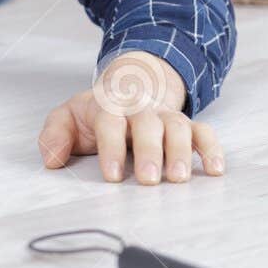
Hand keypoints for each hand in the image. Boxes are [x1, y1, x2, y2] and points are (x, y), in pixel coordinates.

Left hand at [37, 51, 225, 183]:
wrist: (128, 88)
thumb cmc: (96, 113)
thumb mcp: (67, 117)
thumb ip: (55, 135)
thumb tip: (52, 161)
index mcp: (110, 107)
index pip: (110, 123)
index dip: (111, 148)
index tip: (112, 176)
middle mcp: (141, 110)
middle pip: (148, 125)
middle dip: (150, 151)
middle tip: (148, 179)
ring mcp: (166, 117)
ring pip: (178, 127)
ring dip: (181, 152)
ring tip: (179, 178)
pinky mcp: (187, 126)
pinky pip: (204, 132)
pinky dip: (212, 149)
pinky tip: (215, 170)